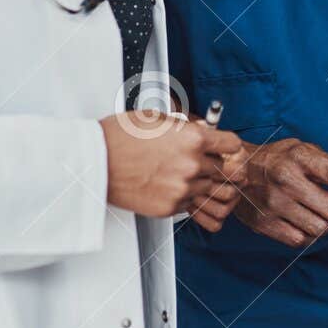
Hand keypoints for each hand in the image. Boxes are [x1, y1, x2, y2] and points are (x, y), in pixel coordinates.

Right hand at [101, 112, 244, 222]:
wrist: (96, 162)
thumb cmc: (120, 137)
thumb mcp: (157, 120)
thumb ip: (185, 127)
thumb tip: (202, 129)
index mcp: (192, 139)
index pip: (232, 145)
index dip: (227, 145)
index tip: (223, 147)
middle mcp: (192, 165)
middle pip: (223, 169)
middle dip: (213, 165)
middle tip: (199, 162)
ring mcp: (182, 189)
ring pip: (209, 189)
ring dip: (200, 182)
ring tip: (182, 175)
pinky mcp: (170, 207)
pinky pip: (190, 204)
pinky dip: (185, 196)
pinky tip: (169, 186)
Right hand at [229, 138, 327, 246]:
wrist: (234, 170)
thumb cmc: (276, 158)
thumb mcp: (302, 149)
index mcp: (298, 157)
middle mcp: (286, 180)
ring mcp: (274, 204)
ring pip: (318, 229)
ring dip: (327, 226)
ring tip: (320, 215)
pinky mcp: (264, 223)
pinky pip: (299, 240)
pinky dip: (308, 235)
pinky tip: (303, 222)